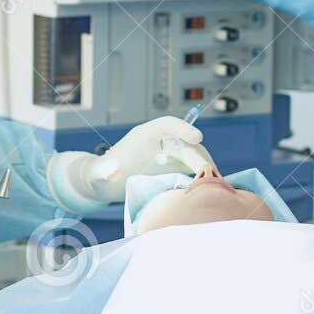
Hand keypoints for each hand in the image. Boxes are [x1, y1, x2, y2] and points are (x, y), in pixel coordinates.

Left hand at [50, 117, 212, 207]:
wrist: (106, 182)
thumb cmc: (101, 175)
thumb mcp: (99, 174)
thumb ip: (103, 170)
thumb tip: (112, 170)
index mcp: (144, 135)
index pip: (167, 125)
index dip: (183, 128)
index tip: (198, 138)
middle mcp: (160, 141)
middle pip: (185, 143)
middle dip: (199, 156)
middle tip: (210, 174)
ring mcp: (170, 153)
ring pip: (193, 155)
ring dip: (205, 167)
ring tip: (214, 183)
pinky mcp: (175, 166)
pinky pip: (193, 167)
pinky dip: (202, 175)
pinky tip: (209, 188)